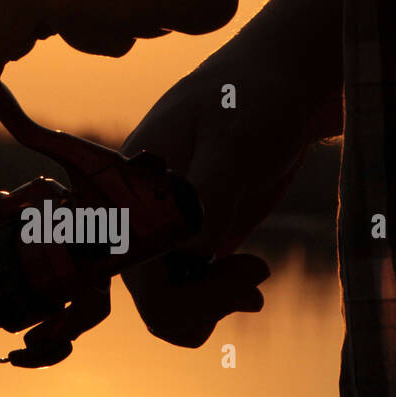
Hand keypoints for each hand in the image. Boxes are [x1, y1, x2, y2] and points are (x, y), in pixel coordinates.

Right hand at [118, 62, 313, 346]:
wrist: (270, 90)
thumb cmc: (248, 102)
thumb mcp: (234, 141)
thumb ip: (209, 193)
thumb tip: (193, 252)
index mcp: (125, 191)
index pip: (139, 272)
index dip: (189, 292)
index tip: (247, 269)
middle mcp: (134, 218)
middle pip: (152, 300)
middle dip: (205, 302)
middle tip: (255, 272)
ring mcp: (159, 233)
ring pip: (167, 306)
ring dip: (211, 305)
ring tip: (253, 273)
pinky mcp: (185, 241)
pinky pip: (185, 295)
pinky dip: (215, 300)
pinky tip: (247, 276)